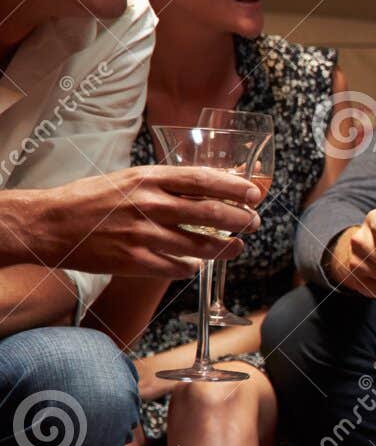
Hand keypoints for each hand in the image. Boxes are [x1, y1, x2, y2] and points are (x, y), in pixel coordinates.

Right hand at [14, 166, 261, 279]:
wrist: (50, 223)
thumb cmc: (93, 198)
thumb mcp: (131, 178)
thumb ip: (169, 182)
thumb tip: (213, 182)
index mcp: (149, 178)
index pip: (204, 180)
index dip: (235, 188)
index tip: (255, 194)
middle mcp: (148, 204)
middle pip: (210, 213)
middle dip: (240, 220)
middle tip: (253, 222)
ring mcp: (142, 234)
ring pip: (200, 245)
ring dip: (226, 248)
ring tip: (237, 246)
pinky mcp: (134, 260)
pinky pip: (178, 268)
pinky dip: (193, 267)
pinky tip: (198, 263)